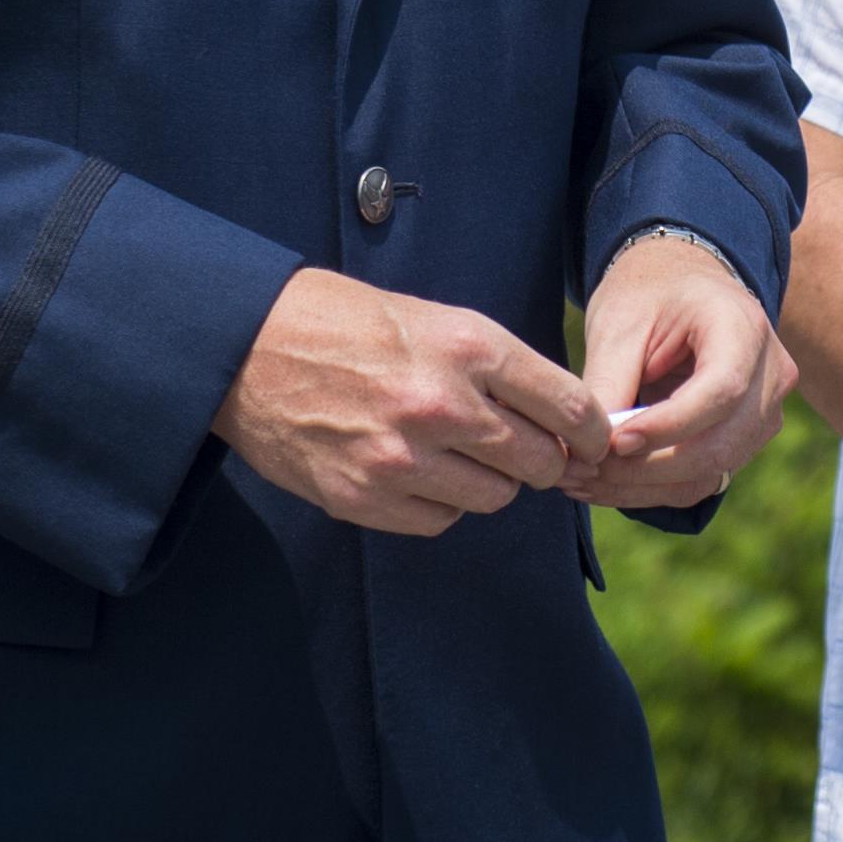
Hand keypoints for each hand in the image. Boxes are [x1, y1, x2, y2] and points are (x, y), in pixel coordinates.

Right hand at [214, 267, 610, 535]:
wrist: (252, 345)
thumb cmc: (353, 324)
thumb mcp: (440, 321)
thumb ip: (501, 370)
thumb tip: (565, 419)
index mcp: (470, 348)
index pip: (570, 407)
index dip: (589, 432)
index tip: (589, 441)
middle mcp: (442, 405)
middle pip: (539, 462)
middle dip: (542, 460)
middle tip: (524, 449)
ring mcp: (401, 458)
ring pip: (494, 497)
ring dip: (490, 482)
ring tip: (461, 454)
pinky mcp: (363, 498)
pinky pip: (440, 520)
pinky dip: (441, 503)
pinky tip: (419, 472)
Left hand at [569, 234, 792, 509]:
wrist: (682, 288)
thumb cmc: (649, 296)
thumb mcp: (620, 323)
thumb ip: (607, 383)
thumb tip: (587, 452)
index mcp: (743, 327)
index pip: (721, 390)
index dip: (668, 425)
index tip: (612, 442)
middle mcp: (770, 374)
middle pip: (720, 443)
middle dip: (647, 467)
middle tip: (583, 471)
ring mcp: (765, 412)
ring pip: (710, 471)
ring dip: (643, 486)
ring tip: (583, 481)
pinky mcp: (746, 440)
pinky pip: (703, 479)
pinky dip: (653, 488)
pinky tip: (606, 482)